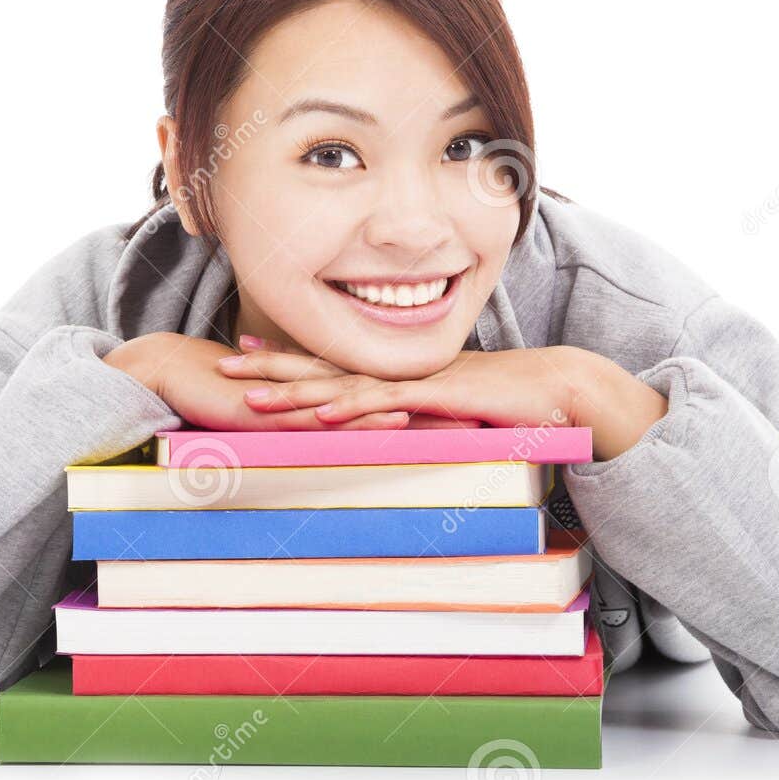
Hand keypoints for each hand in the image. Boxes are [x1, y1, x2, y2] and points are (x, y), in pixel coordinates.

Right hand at [104, 332, 416, 430]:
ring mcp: (286, 397)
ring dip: (383, 411)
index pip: (366, 391)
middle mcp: (305, 387)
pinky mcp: (264, 409)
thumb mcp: (263, 406)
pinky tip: (370, 424)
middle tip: (459, 415)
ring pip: (345, 404)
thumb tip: (321, 428)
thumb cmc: (212, 388)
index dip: (404, 397)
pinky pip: (305, 418)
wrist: (168, 369)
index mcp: (309, 386)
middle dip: (411, 405)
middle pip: (368, 394)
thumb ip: (292, 413)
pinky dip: (338, 421)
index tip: (444, 406)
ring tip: (423, 417)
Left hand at [220, 335, 482, 429]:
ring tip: (252, 397)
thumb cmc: (507, 401)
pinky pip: (385, 403)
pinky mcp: (435, 397)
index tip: (248, 350)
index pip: (331, 363)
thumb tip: (394, 430)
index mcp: (394, 372)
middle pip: (322, 367)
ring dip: (296, 392)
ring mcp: (413, 381)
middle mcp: (396, 371)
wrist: (553, 387)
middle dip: (271, 366)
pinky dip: (352, 408)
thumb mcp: (449, 412)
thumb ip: (417, 418)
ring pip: (343, 385)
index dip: (287, 356)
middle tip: (225, 362)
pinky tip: (321, 415)